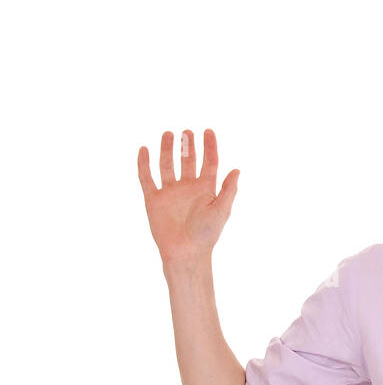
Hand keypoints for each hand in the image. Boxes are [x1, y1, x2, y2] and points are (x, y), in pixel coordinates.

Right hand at [138, 128, 239, 264]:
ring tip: (168, 133)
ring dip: (167, 149)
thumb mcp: (221, 210)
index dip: (209, 147)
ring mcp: (170, 193)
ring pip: (167, 165)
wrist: (185, 253)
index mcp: (206, 190)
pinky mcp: (153, 200)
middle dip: (188, 145)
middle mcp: (187, 188)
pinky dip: (144, 164)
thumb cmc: (206, 235)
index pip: (209, 163)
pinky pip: (147, 178)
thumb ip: (228, 190)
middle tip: (187, 131)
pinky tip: (144, 150)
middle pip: (187, 161)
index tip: (208, 131)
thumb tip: (237, 169)